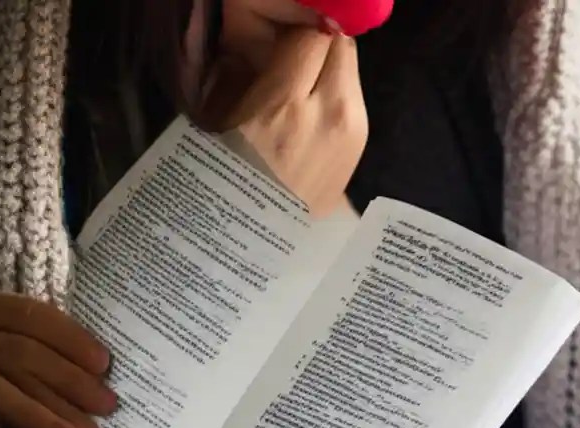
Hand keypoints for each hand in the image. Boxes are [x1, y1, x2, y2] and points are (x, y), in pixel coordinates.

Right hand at [0, 291, 114, 427]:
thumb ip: (8, 367)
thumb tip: (79, 393)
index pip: (27, 311)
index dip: (70, 336)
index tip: (105, 364)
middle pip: (21, 338)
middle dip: (71, 376)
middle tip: (109, 406)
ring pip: (5, 360)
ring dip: (54, 400)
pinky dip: (23, 410)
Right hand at [206, 28, 366, 217]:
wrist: (253, 243)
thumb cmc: (225, 181)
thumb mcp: (219, 120)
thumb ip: (242, 72)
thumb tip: (261, 43)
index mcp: (287, 103)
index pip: (311, 35)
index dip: (294, 33)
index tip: (278, 42)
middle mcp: (331, 113)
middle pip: (341, 47)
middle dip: (318, 45)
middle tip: (292, 58)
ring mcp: (353, 134)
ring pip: (351, 73)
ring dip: (330, 69)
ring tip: (299, 86)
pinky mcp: (360, 151)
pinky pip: (354, 102)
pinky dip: (336, 96)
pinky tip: (312, 113)